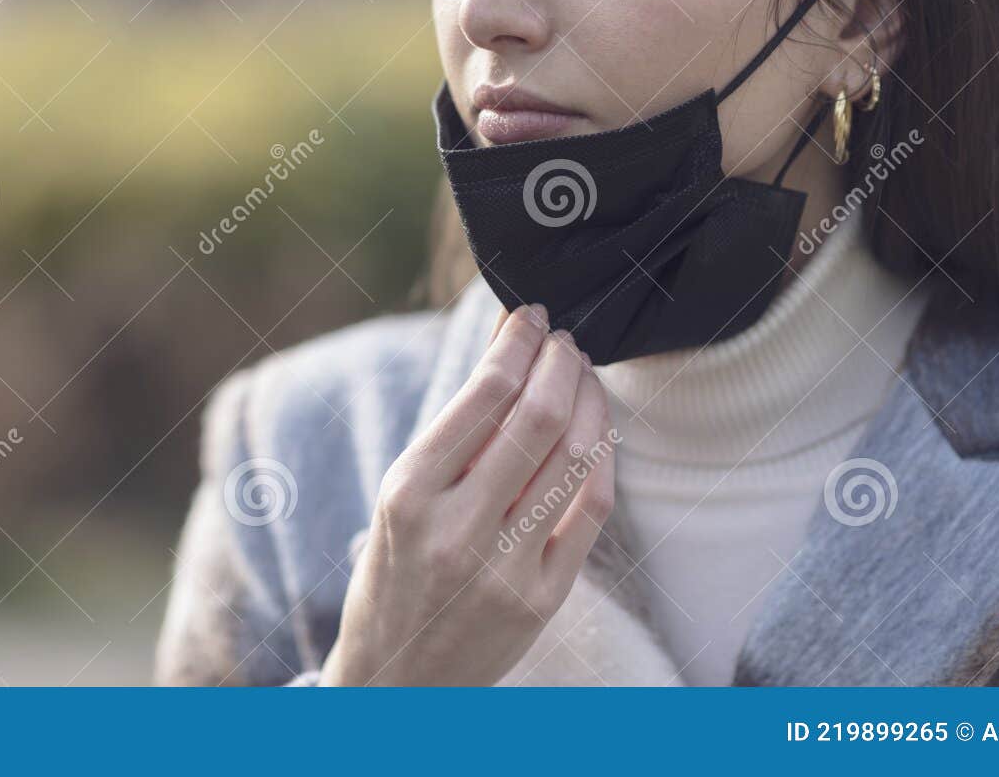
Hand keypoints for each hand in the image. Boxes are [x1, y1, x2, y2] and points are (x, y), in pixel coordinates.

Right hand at [318, 304, 616, 685]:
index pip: (484, 394)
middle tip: (566, 341)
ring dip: (590, 402)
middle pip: (539, 418)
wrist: (397, 680)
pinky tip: (599, 433)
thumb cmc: (394, 574)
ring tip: (584, 376)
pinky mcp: (543, 600)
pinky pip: (591, 511)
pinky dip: (604, 459)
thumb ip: (456, 430)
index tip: (532, 317)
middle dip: (562, 363)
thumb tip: (509, 346)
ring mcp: (505, 569)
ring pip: (576, 459)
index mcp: (409, 494)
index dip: (520, 343)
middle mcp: (457, 530)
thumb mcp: (400, 498)